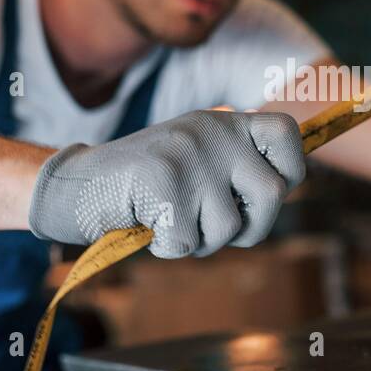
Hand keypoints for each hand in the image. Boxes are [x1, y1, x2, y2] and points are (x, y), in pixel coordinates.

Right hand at [28, 110, 305, 257]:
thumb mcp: (197, 160)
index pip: (286, 134)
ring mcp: (189, 155)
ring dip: (200, 241)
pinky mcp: (164, 181)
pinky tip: (149, 226)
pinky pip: (188, 241)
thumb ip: (236, 168)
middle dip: (251, 228)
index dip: (290, 171)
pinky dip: (168, 247)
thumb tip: (282, 188)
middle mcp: (213, 132)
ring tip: (170, 220)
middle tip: (215, 230)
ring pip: (228, 227)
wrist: (79, 183)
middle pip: (273, 193)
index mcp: (225, 123)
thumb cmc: (146, 184)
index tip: (259, 194)